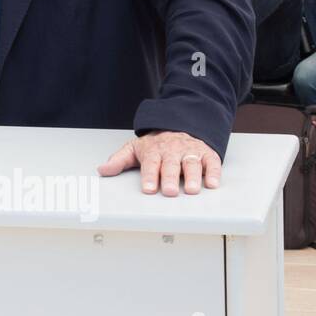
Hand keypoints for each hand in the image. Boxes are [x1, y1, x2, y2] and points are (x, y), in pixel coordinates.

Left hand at [99, 131, 221, 194]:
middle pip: (171, 165)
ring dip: (192, 177)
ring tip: (191, 190)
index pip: (150, 164)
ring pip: (192, 164)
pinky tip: (212, 183)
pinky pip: (212, 162)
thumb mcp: (134, 148)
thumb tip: (102, 170)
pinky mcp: (206, 153)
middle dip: (170, 178)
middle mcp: (172, 150)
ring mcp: (190, 151)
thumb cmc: (155, 144)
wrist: (178, 125)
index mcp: (153, 150)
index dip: (149, 177)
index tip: (149, 189)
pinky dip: (213, 172)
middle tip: (170, 191)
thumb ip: (119, 160)